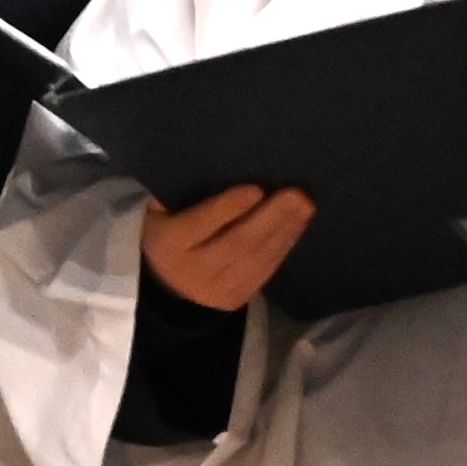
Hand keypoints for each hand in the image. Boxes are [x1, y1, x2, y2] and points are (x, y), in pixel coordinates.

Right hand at [140, 182, 315, 310]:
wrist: (166, 282)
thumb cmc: (169, 228)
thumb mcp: (161, 210)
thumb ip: (181, 192)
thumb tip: (221, 166)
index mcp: (167, 243)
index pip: (201, 224)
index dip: (229, 207)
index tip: (257, 189)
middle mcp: (190, 271)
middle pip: (235, 244)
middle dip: (270, 218)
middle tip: (297, 196)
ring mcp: (214, 290)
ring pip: (254, 260)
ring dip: (284, 232)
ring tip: (304, 207)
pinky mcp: (235, 299)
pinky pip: (263, 272)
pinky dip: (282, 248)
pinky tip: (296, 228)